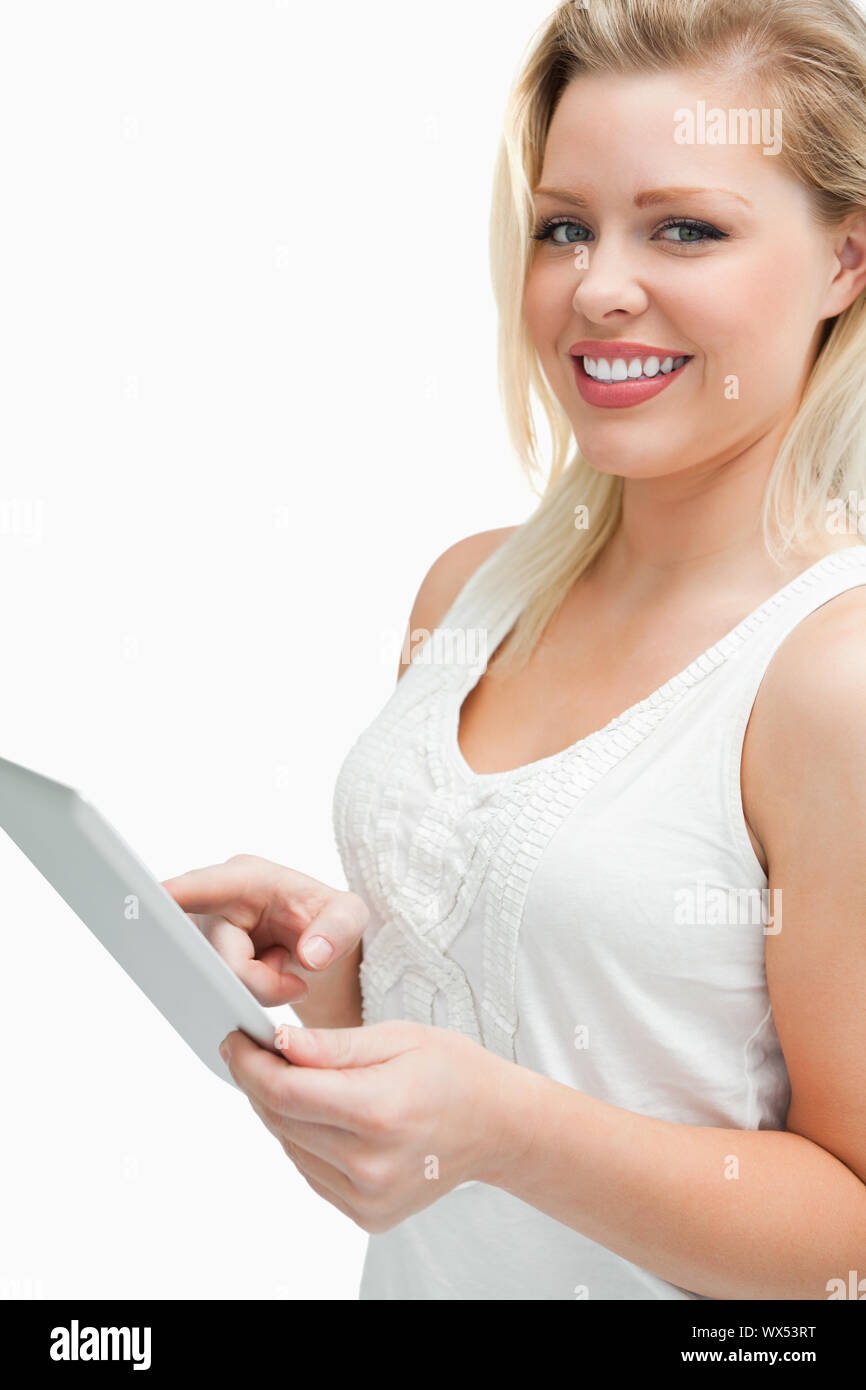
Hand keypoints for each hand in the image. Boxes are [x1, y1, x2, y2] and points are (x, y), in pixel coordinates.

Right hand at [160, 853, 368, 1007]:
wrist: (316, 945)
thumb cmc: (328, 920)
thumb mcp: (350, 918)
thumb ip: (338, 931)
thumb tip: (310, 956)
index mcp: (248, 878)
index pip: (208, 885)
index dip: (180, 892)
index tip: (153, 894)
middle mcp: (215, 901)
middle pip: (220, 958)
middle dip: (262, 980)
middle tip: (298, 981)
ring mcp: (204, 931)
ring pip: (218, 981)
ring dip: (258, 988)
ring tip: (282, 968)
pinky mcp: (201, 957)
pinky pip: (215, 990)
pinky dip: (247, 995)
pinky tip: (266, 979)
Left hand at [218, 1019, 528, 1231]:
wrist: (498, 1127)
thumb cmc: (453, 1072)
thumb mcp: (396, 1037)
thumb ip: (331, 1046)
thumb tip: (276, 1042)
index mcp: (380, 1112)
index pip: (286, 1093)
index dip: (250, 1065)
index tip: (236, 1039)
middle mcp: (371, 1164)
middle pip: (281, 1121)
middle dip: (259, 1080)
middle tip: (255, 1048)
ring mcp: (368, 1197)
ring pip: (289, 1148)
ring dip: (279, 1110)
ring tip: (293, 1077)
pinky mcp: (366, 1214)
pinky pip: (310, 1172)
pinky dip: (303, 1139)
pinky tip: (320, 1113)